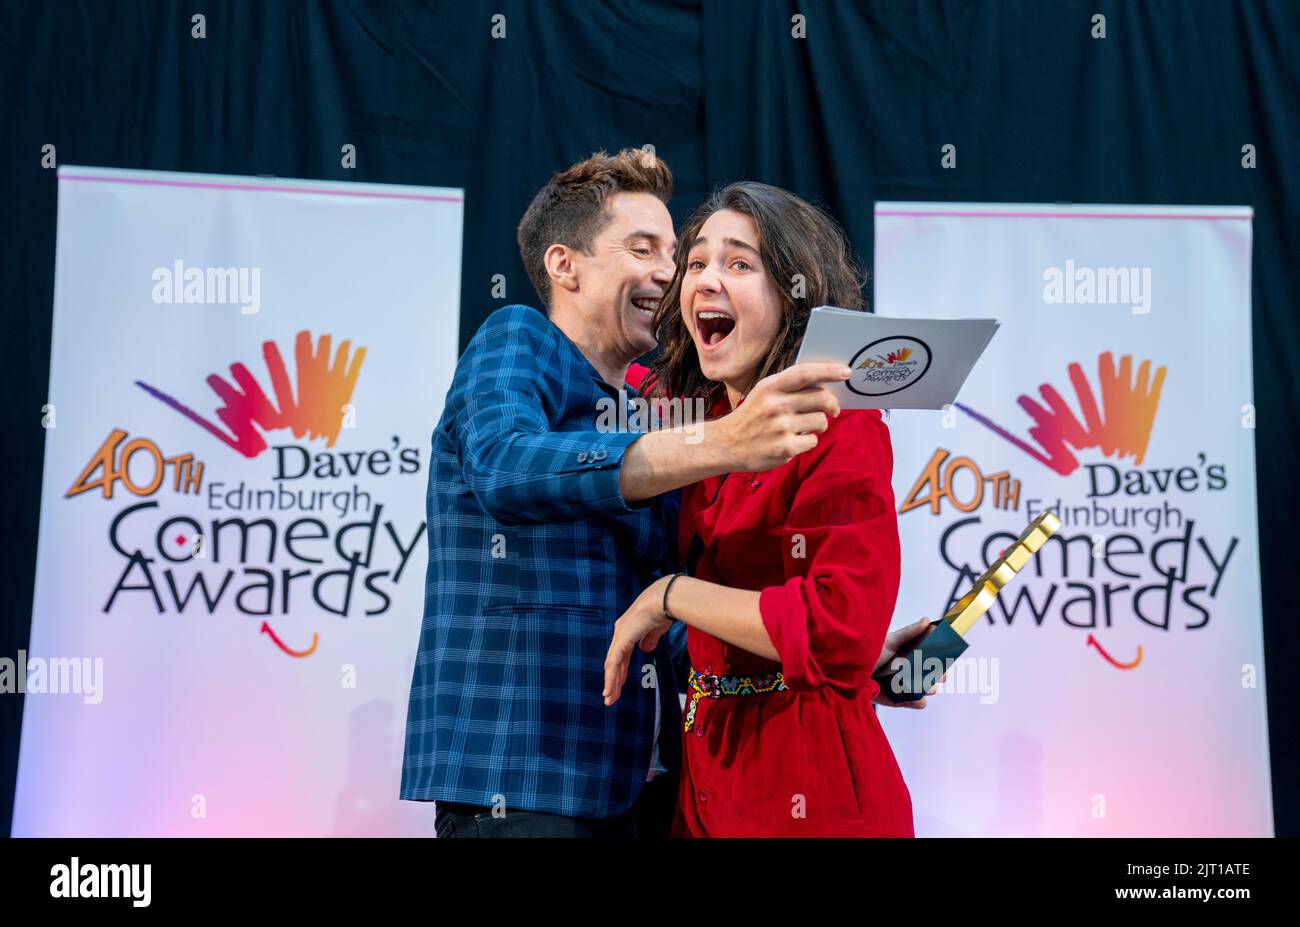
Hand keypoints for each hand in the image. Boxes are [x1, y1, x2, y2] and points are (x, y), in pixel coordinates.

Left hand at [603, 577, 672, 706]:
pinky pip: (614, 663)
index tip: (619, 685)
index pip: (620, 656)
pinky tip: (610, 689)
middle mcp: (620, 632)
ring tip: (609, 699)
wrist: (665, 599)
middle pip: (614, 662)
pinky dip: (612, 677)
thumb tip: (645, 650)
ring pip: (612, 665)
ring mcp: (620, 636)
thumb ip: (649, 640)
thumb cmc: (663, 610)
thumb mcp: (656, 629)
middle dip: (613, 680)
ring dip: (611, 683)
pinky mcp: (622, 639)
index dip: (619, 671)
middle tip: (610, 697)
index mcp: (627, 630)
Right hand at [711, 362, 848, 471]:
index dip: (828, 371)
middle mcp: (775, 405)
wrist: (726, 445)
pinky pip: (813, 441)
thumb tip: (826, 384)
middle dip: (832, 404)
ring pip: (821, 421)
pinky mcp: (785, 448)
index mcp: (770, 387)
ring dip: (819, 425)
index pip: (805, 374)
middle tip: (833, 409)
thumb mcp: (763, 393)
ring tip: (804, 427)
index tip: (846, 371)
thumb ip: (789, 387)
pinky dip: (808, 442)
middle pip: (821, 398)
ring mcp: (781, 427)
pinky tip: (793, 442)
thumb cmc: (752, 416)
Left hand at [872, 618, 945, 708]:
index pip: (928, 658)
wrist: (843, 670)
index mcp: (906, 656)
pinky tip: (919, 700)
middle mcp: (905, 672)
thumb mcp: (889, 641)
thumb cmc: (865, 652)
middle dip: (937, 676)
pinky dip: (915, 702)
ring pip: (922, 690)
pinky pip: (909, 703)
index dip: (940, 658)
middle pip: (928, 675)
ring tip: (929, 686)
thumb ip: (908, 633)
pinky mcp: (892, 699)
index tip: (948, 656)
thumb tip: (927, 620)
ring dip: (928, 689)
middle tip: (941, 675)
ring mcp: (900, 686)